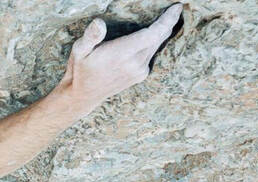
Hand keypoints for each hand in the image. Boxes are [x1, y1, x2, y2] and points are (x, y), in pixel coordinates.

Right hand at [57, 3, 181, 114]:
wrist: (83, 96)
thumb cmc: (81, 70)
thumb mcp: (79, 51)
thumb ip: (91, 36)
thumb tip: (99, 23)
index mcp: (122, 54)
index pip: (153, 34)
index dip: (167, 20)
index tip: (177, 7)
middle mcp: (135, 64)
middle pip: (159, 37)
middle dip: (168, 22)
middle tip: (175, 9)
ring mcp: (139, 71)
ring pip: (156, 45)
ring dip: (162, 32)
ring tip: (166, 19)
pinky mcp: (140, 75)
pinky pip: (152, 53)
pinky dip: (154, 42)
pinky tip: (151, 36)